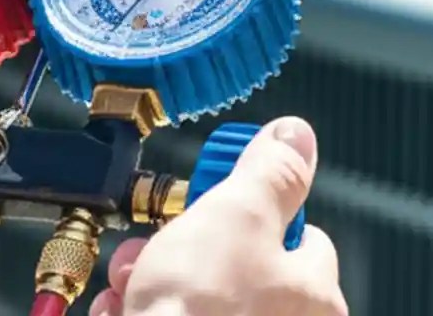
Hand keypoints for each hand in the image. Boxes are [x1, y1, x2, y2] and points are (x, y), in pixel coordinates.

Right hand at [89, 117, 347, 315]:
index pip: (297, 237)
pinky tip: (119, 315)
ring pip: (194, 306)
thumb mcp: (237, 215)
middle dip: (183, 251)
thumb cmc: (200, 313)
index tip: (213, 200)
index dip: (248, 212)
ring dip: (150, 287)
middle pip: (235, 272)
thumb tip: (296, 135)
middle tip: (154, 247)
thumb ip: (270, 172)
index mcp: (313, 298)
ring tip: (126, 287)